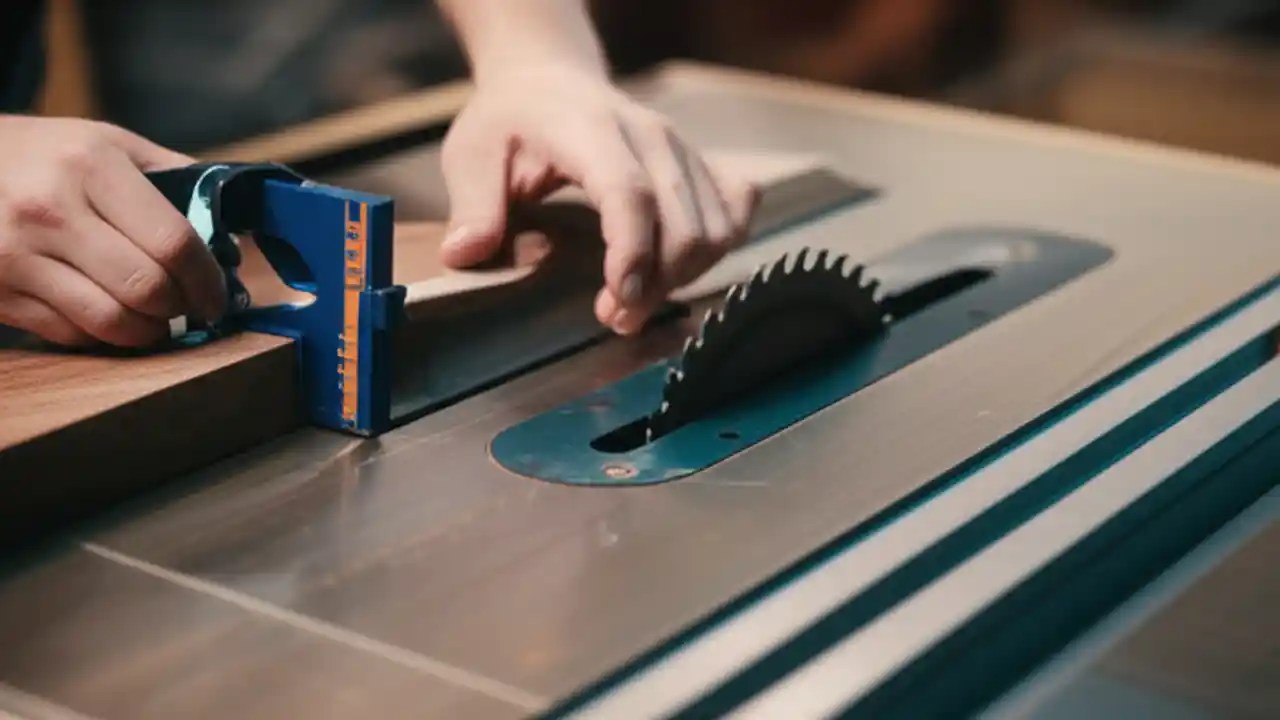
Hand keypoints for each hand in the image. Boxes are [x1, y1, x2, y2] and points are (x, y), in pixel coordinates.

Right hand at [0, 116, 224, 347]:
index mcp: (90, 165)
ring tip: (158, 316)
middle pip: (146, 288)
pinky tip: (111, 314)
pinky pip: (71, 334)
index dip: (207, 279)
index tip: (219, 294)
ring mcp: (15, 255)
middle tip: (191, 305)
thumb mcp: (107, 143)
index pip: (173, 242)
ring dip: (149, 330)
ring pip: (111, 322)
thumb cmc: (44, 154)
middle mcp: (49, 210)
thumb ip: (173, 178)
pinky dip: (104, 334)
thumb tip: (232, 229)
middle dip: (182, 306)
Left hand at [438, 68, 757, 334]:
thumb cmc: (512, 121)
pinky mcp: (701, 162)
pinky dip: (718, 247)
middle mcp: (650, 135)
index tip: (619, 303)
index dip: (632, 253)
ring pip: (718, 225)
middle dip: (657, 283)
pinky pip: (738, 208)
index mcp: (590, 128)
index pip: (630, 193)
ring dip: (687, 275)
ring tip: (637, 298)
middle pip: (684, 222)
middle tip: (614, 317)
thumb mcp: (471, 153)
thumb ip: (473, 205)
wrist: (549, 78)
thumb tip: (465, 254)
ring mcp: (683, 148)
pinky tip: (680, 267)